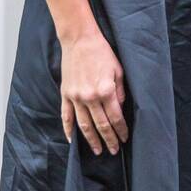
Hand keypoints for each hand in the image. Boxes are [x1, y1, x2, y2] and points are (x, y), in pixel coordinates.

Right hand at [59, 26, 127, 154]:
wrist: (79, 39)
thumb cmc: (101, 52)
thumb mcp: (118, 70)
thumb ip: (120, 92)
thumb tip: (120, 108)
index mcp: (106, 90)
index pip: (115, 117)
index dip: (121, 130)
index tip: (124, 138)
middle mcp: (90, 97)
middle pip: (101, 125)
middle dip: (109, 139)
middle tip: (113, 151)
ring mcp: (76, 97)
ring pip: (84, 125)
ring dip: (91, 140)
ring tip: (98, 150)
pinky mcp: (66, 94)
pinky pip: (66, 116)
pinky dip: (68, 130)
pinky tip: (72, 140)